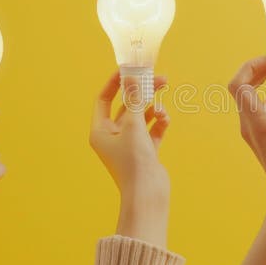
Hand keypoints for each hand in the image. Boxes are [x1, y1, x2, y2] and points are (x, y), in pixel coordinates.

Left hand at [89, 71, 170, 245]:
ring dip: (154, 109)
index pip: (104, 99)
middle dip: (143, 93)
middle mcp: (113, 136)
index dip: (116, 83)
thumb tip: (132, 76)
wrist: (148, 195)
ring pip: (143, 117)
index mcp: (100, 131)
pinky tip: (166, 121)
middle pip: (127, 106)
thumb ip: (135, 100)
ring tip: (163, 109)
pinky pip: (153, 129)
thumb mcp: (133, 126)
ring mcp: (130, 144)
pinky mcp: (146, 151)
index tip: (130, 69)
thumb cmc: (134, 163)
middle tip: (160, 79)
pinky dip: (160, 123)